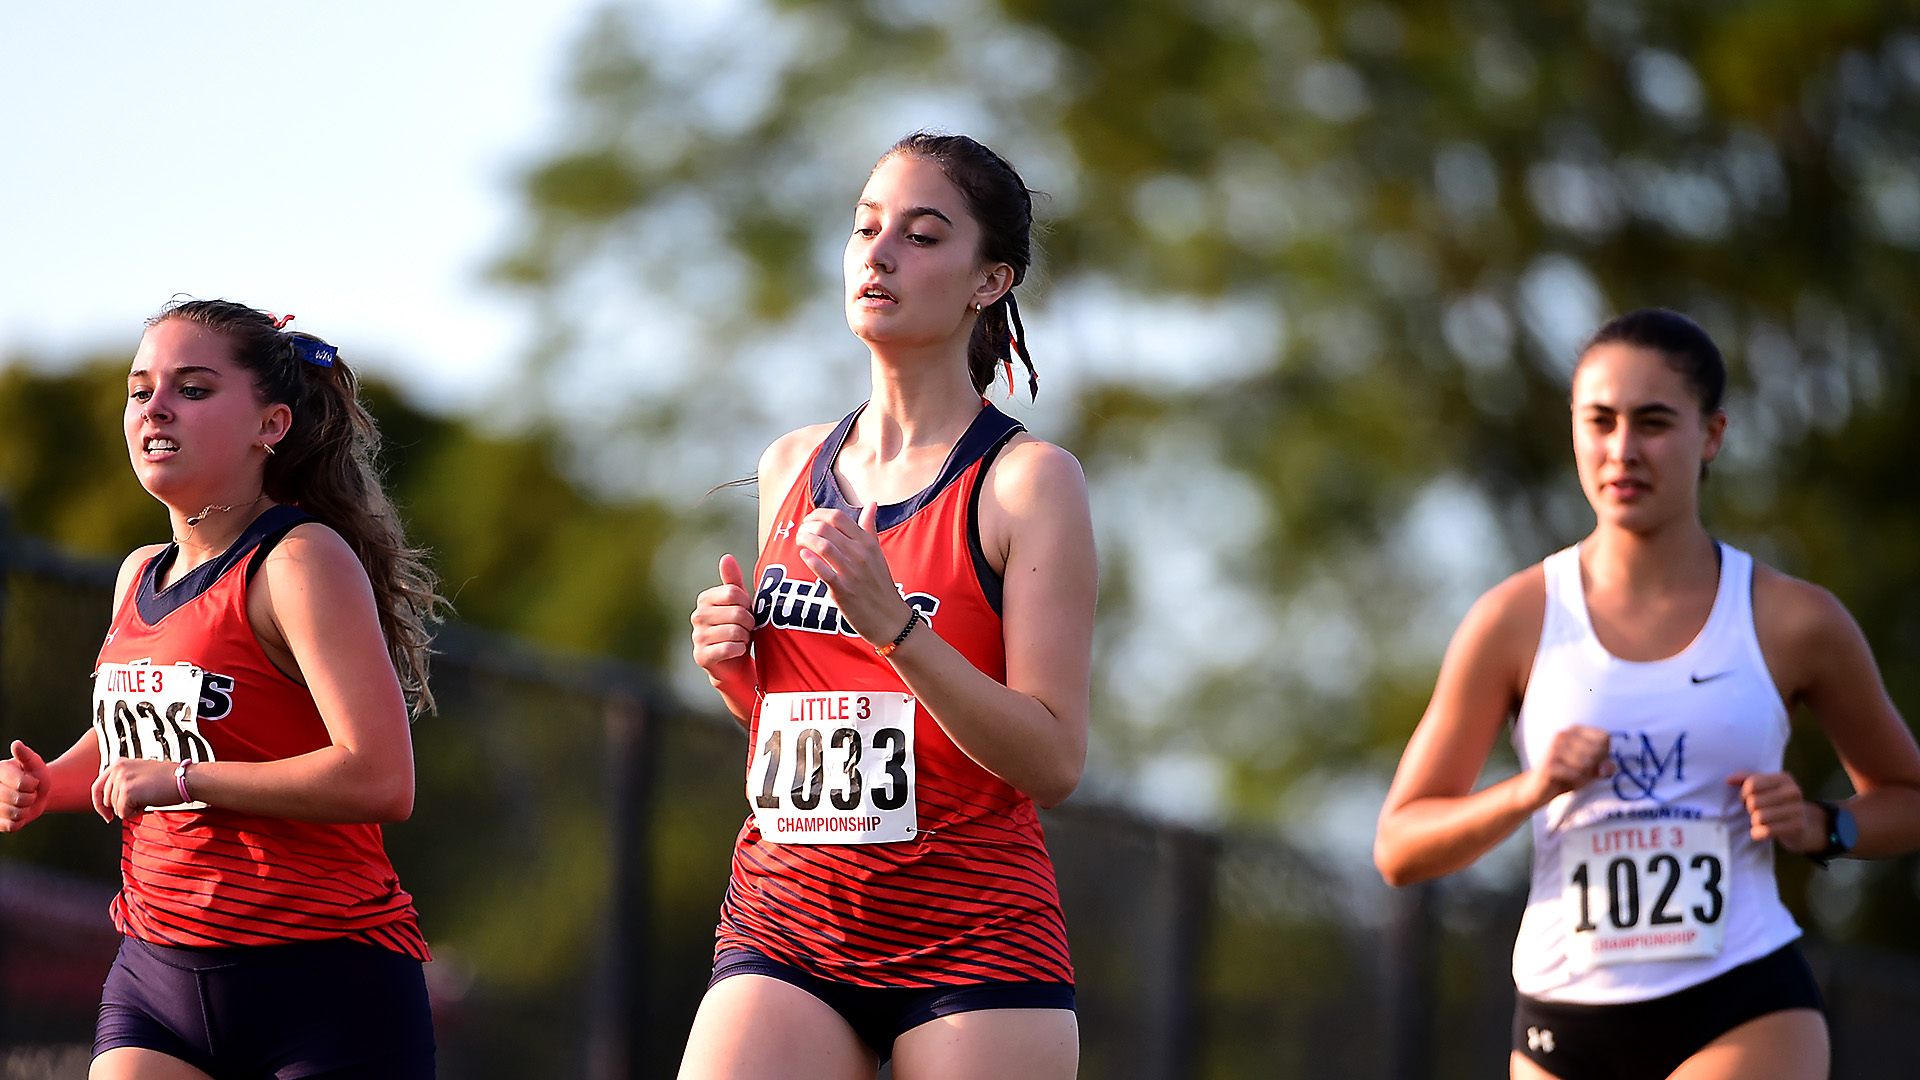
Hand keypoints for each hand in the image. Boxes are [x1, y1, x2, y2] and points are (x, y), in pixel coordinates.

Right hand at [0, 741, 48, 832]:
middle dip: (31, 797)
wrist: (36, 793)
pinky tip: (19, 813)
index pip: (20, 784)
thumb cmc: (35, 775)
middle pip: (17, 799)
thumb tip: (16, 745)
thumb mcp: (34, 763)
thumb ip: (26, 755)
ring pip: (14, 814)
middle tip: (30, 793)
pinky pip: (11, 826)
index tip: (32, 781)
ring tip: (24, 802)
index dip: (32, 784)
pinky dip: (21, 821)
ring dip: (26, 810)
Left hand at [91, 757, 177, 821]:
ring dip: (130, 808)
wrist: (185, 778)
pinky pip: (123, 813)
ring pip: (115, 807)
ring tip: (147, 797)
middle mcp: (117, 769)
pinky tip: (148, 802)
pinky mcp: (128, 791)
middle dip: (120, 806)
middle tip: (141, 800)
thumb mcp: (139, 774)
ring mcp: (121, 779)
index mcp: (118, 764)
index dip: (100, 805)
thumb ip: (123, 782)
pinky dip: (135, 813)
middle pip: (105, 800)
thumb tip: (111, 802)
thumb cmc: (168, 779)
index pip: (96, 788)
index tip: (107, 815)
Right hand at [691, 554, 754, 684]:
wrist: (734, 662)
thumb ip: (734, 581)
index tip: (747, 612)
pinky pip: (730, 648)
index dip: (748, 604)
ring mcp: (697, 636)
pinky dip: (740, 650)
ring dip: (745, 638)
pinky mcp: (701, 656)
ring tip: (740, 640)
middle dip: (749, 623)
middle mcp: (697, 615)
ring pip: (735, 631)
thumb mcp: (740, 603)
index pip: (734, 593)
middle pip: (737, 613)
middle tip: (746, 629)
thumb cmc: (739, 628)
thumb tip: (726, 557)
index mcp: (705, 599)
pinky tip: (736, 651)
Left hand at [795, 503, 909, 646]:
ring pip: (823, 545)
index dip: (818, 514)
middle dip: (807, 526)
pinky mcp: (844, 591)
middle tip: (801, 533)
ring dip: (806, 540)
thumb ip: (869, 528)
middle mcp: (860, 554)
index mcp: (867, 542)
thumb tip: (871, 504)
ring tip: (800, 542)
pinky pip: (824, 572)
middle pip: (826, 528)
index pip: (838, 517)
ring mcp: (852, 572)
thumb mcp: (877, 553)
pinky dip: (811, 561)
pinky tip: (804, 556)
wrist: (890, 618)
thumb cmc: (881, 585)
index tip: (809, 520)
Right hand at [1523, 725, 1614, 808]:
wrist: (1536, 789)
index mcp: (1573, 731)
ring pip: (1587, 763)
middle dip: (1594, 767)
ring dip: (1585, 777)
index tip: (1592, 762)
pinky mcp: (1549, 764)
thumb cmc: (1566, 776)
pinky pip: (1577, 775)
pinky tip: (1568, 783)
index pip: (1604, 737)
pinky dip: (1577, 783)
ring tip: (1574, 778)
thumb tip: (1609, 767)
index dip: (1604, 754)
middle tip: (1581, 773)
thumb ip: (1603, 766)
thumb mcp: (1589, 770)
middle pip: (1597, 751)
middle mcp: (1562, 734)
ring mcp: (1554, 748)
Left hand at [1728, 771, 1821, 851]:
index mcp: (1784, 778)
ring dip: (1754, 822)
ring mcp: (1797, 810)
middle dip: (1749, 809)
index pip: (1752, 784)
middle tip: (1754, 811)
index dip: (1743, 794)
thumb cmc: (1776, 802)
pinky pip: (1766, 831)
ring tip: (1759, 821)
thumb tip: (1729, 779)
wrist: (1804, 824)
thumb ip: (1746, 778)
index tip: (1746, 799)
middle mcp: (1793, 792)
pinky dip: (1758, 833)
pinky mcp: (1796, 827)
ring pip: (1759, 817)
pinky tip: (1760, 832)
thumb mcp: (1765, 786)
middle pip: (1754, 801)